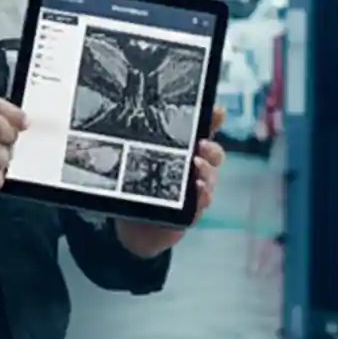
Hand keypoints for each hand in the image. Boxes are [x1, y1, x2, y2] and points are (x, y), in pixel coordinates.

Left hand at [115, 105, 226, 258]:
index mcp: (182, 151)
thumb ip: (134, 141)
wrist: (133, 226)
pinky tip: (198, 191)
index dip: (214, 119)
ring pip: (211, 177)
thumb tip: (119, 112)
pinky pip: (203, 202)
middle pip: (213, 154)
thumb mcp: (134, 159)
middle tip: (202, 145)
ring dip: (208, 171)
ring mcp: (194, 190)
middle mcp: (193, 168)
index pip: (203, 130)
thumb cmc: (138, 186)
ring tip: (197, 168)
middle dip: (212, 148)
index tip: (218, 112)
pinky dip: (204, 196)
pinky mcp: (192, 211)